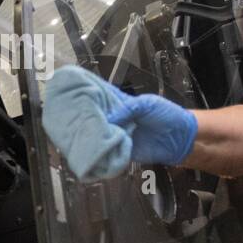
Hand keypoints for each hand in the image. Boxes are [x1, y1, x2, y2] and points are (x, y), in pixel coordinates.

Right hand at [42, 66, 196, 180]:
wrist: (180, 138)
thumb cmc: (167, 115)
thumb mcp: (147, 104)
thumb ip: (127, 109)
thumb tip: (108, 119)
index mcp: (119, 101)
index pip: (98, 95)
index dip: (84, 93)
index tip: (67, 91)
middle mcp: (114, 117)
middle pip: (92, 116)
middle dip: (79, 116)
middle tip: (61, 117)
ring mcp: (116, 133)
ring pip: (96, 133)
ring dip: (85, 135)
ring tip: (67, 135)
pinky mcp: (120, 149)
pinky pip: (105, 150)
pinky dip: (97, 151)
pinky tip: (85, 150)